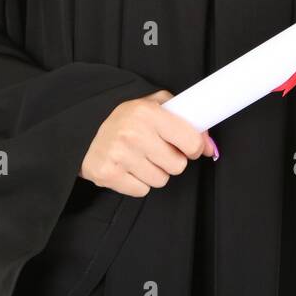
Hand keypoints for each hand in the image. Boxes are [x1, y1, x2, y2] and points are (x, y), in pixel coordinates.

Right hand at [79, 90, 217, 195]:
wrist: (84, 129)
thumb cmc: (128, 118)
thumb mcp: (155, 105)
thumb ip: (187, 119)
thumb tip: (211, 147)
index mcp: (148, 112)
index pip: (191, 141)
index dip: (194, 147)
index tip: (188, 146)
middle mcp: (134, 133)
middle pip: (177, 165)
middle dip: (172, 160)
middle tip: (158, 150)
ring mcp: (119, 155)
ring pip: (161, 180)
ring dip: (155, 172)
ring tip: (141, 158)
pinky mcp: (107, 175)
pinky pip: (141, 190)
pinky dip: (138, 183)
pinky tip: (129, 167)